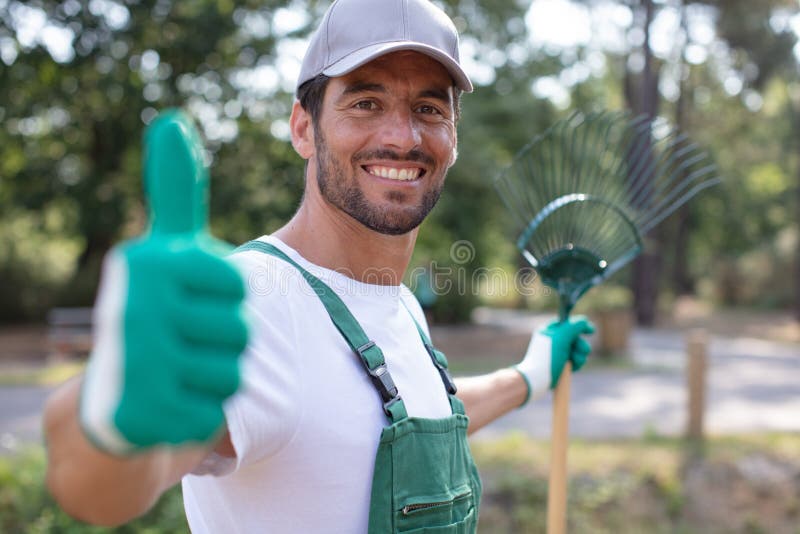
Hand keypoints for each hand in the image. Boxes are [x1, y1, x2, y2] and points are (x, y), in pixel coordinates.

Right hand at [79, 110, 248, 454]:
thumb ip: (174, 190)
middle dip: (219, 339)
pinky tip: (168, 403)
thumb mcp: (162, 250)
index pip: (237, 283)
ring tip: (176, 369)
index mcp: (149, 264)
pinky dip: (198, 411)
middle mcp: (136, 309)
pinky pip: (214, 412)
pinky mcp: (147, 417)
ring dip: (212, 376)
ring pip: (232, 373)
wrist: (113, 394)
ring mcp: (139, 365)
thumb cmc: (153, 310)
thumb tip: (172, 120)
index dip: (222, 297)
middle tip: (181, 340)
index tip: (189, 299)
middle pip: (239, 330)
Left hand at [513, 316, 594, 404]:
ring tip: (575, 361)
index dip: (580, 326)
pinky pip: (575, 361)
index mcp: (550, 330)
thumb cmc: (547, 356)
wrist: (537, 379)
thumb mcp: (561, 337)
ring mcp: (557, 353)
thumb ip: (574, 326)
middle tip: (582, 350)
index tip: (591, 331)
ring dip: (580, 356)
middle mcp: (554, 341)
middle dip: (581, 345)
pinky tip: (573, 368)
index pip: (568, 324)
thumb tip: (584, 321)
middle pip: (576, 338)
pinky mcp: (561, 365)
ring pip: (578, 351)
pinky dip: (577, 364)